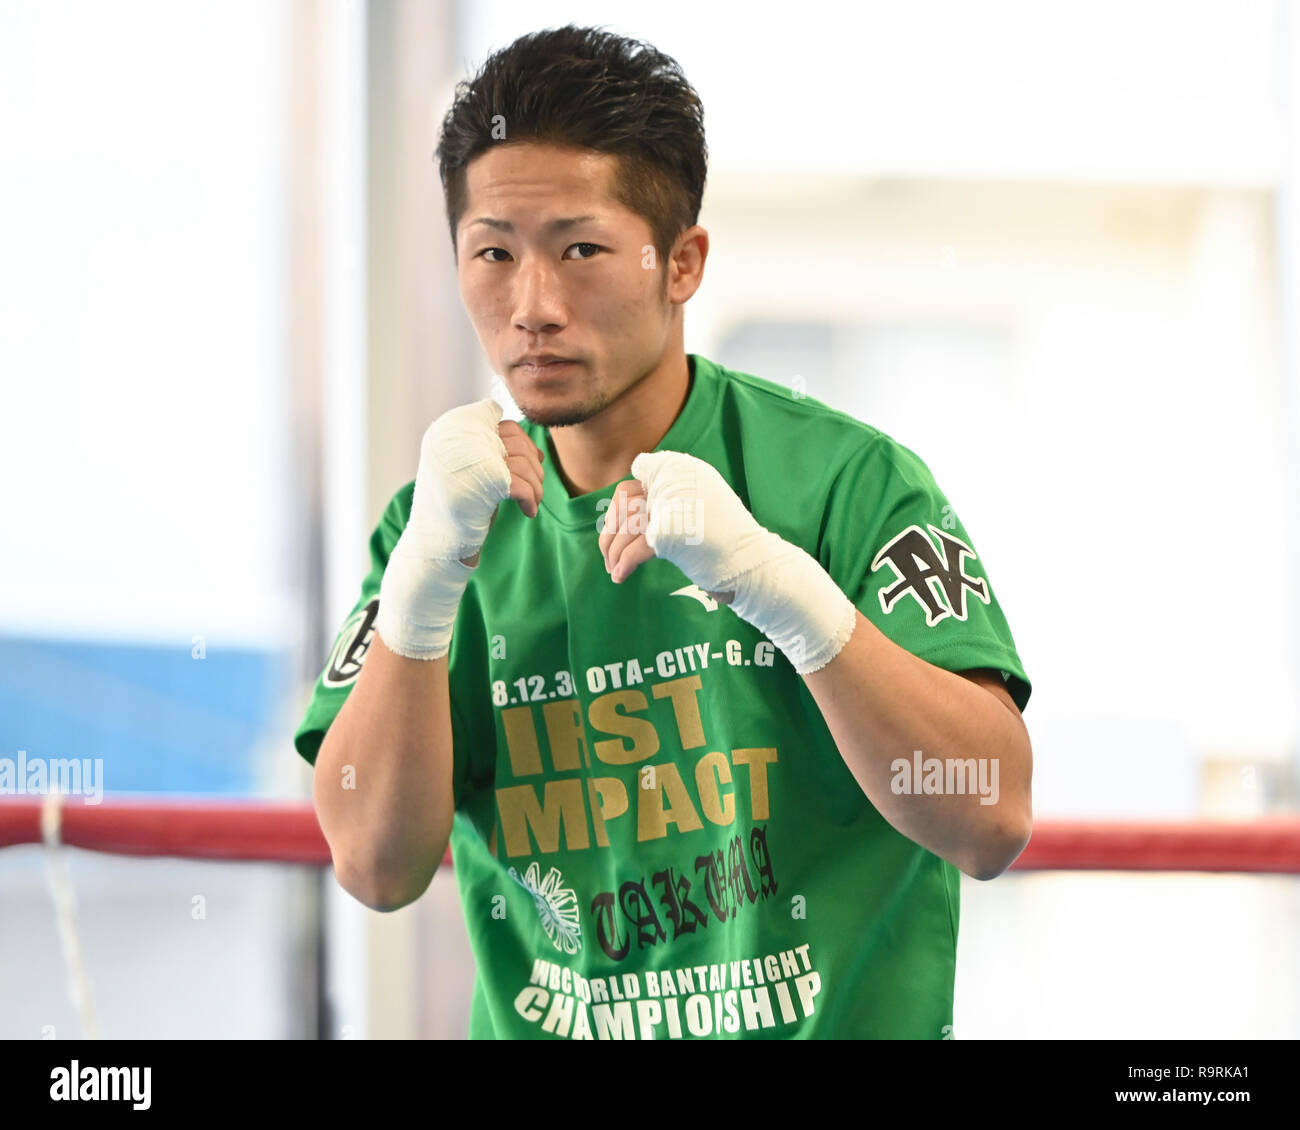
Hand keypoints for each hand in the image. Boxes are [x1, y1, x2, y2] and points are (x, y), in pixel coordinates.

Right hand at [460, 420, 544, 565]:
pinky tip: (529, 511)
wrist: (437, 543)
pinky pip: (521, 486)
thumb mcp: (478, 474)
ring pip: (523, 464)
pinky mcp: (479, 488)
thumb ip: (501, 457)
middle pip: (517, 444)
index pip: (506, 427)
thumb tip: (539, 453)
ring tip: (533, 501)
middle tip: (534, 487)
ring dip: (536, 485)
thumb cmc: (458, 509)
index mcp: (455, 436)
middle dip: (534, 466)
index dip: (526, 445)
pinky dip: (531, 499)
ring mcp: (467, 464)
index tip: (533, 464)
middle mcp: (458, 444)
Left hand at [600, 450, 856, 674]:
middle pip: (625, 499)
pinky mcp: (674, 532)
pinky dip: (624, 564)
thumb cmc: (726, 546)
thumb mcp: (694, 513)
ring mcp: (678, 505)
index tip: (617, 530)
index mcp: (686, 472)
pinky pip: (636, 548)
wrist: (757, 567)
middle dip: (610, 529)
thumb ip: (667, 504)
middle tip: (607, 554)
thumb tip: (624, 512)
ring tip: (613, 569)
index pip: (635, 480)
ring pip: (628, 524)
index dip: (621, 509)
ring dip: (614, 549)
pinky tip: (620, 577)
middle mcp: (681, 480)